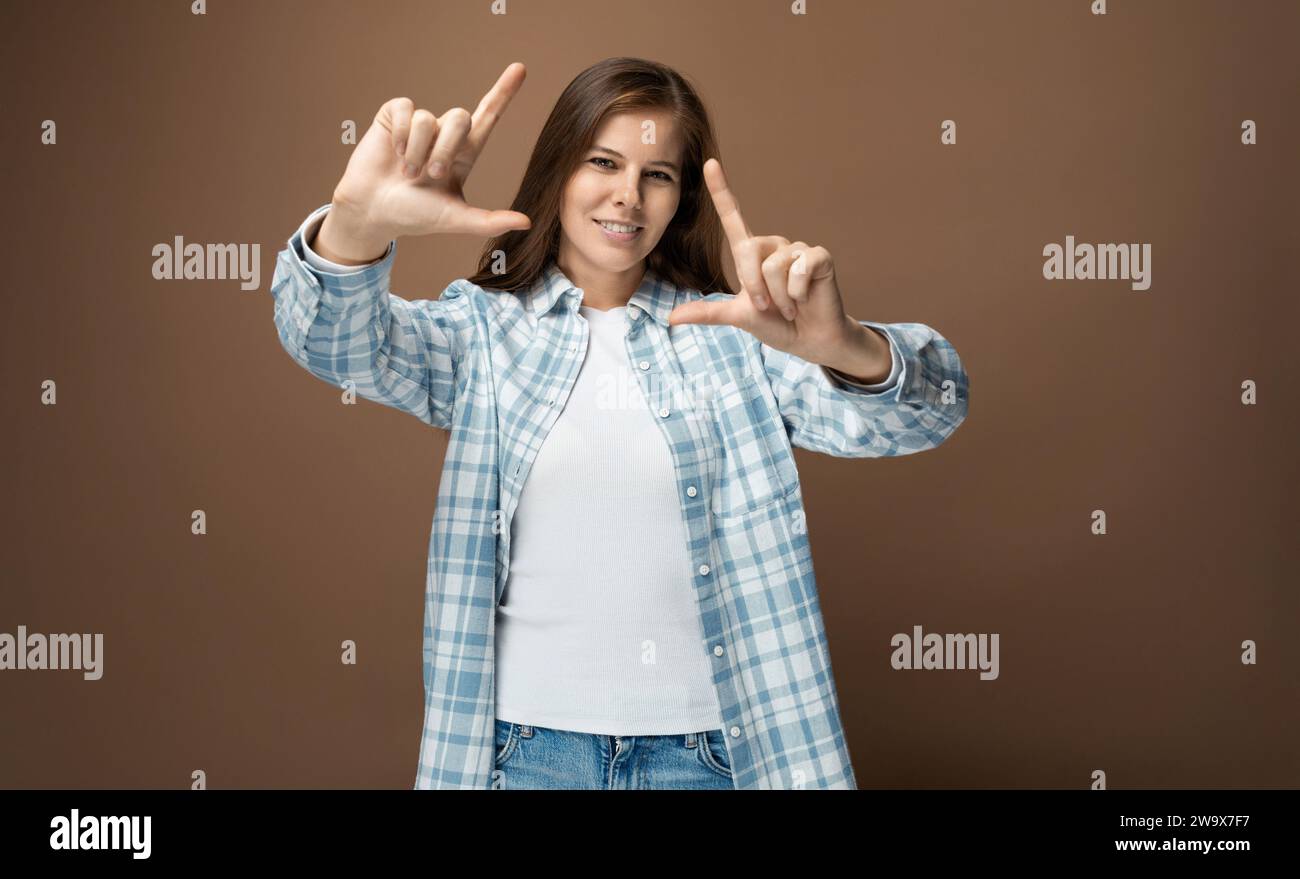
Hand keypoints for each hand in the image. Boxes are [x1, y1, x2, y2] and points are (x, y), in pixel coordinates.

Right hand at [327, 62, 532, 245]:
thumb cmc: (414, 216)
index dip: (503, 93)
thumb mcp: (454, 219)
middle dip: (446, 148)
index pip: (488, 116)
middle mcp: (443, 135)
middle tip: (432, 174)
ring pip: (428, 119)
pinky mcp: (393, 116)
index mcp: (463, 154)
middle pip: (461, 118)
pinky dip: (400, 135)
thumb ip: (490, 221)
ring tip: (406, 171)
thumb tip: (528, 223)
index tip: (519, 69)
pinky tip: (393, 152)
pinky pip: (405, 109)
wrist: (372, 212)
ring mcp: (419, 124)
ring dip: (416, 151)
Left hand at [667, 158, 862, 367]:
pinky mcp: (819, 256)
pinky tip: (805, 298)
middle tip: (769, 307)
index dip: (721, 190)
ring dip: (779, 297)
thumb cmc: (776, 324)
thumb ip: (708, 313)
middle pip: (749, 250)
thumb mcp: (738, 317)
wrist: (810, 339)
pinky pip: (799, 269)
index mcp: (751, 255)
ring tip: (791, 304)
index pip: (733, 217)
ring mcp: (797, 249)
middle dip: (755, 287)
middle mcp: (773, 246)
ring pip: (774, 266)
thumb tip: (671, 318)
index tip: (710, 164)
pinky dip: (798, 293)